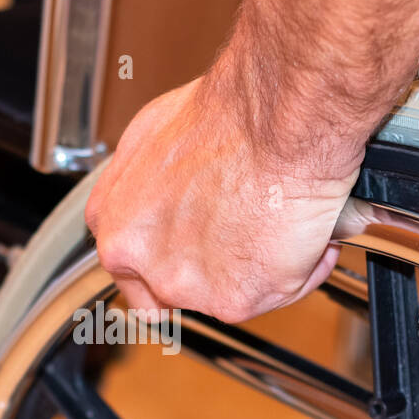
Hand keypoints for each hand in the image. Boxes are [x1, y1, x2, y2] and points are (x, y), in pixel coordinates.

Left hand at [85, 78, 359, 324]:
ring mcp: (184, 285)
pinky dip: (301, 266)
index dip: (170, 260)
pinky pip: (277, 294)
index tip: (195, 253)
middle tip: (243, 238)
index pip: (132, 272)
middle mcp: (139, 261)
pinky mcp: (232, 301)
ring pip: (227, 296)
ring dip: (256, 267)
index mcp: (114, 225)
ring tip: (278, 220)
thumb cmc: (224, 117)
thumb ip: (149, 187)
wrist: (274, 121)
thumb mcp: (155, 139)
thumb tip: (169, 196)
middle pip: (172, 292)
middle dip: (209, 272)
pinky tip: (304, 229)